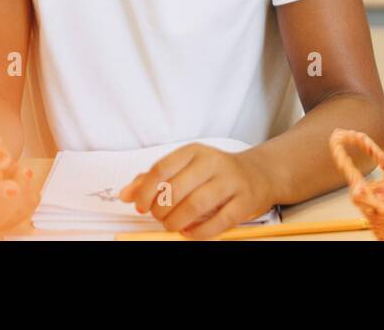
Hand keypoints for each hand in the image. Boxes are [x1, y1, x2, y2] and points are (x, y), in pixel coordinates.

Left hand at [118, 143, 276, 239]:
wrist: (258, 174)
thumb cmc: (215, 172)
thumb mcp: (185, 167)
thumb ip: (154, 179)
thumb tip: (126, 194)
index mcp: (194, 151)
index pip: (161, 169)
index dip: (145, 192)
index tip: (140, 206)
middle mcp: (212, 162)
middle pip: (176, 189)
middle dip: (160, 210)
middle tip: (159, 217)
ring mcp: (230, 181)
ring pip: (196, 205)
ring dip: (177, 222)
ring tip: (173, 225)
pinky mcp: (244, 201)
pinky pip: (218, 222)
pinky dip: (199, 232)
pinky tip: (190, 232)